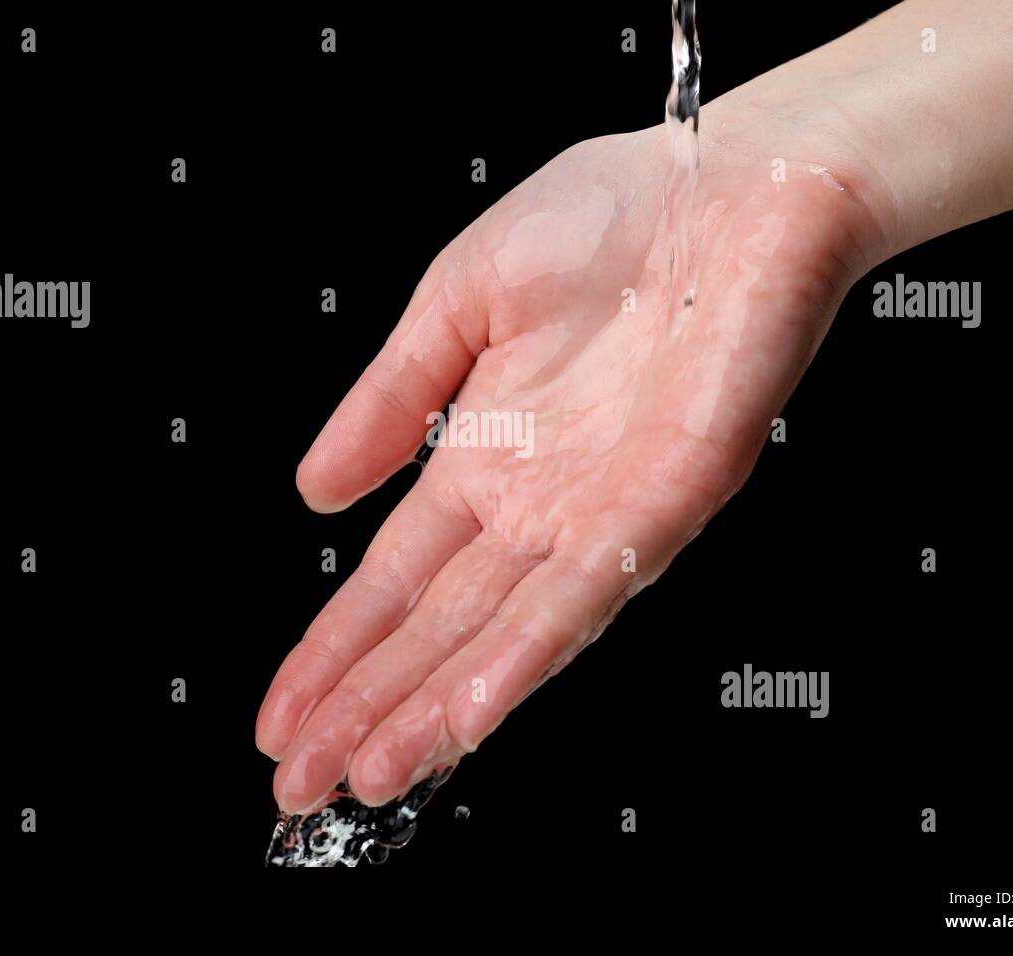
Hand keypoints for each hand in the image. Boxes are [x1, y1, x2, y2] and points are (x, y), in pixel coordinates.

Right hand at [255, 99, 888, 814]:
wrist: (730, 173)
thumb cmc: (610, 214)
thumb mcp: (458, 299)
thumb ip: (388, 401)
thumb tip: (311, 493)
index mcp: (487, 455)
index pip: (398, 577)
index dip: (337, 647)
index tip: (281, 714)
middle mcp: (541, 502)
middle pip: (441, 628)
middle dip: (368, 705)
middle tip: (301, 782)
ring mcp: (604, 511)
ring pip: (507, 635)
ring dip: (436, 711)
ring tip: (370, 777)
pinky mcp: (670, 498)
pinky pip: (590, 593)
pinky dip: (526, 656)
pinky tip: (471, 714)